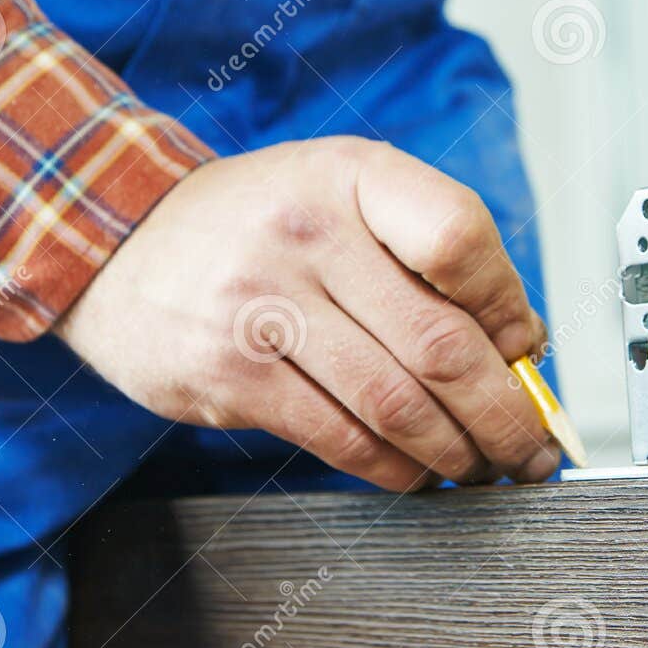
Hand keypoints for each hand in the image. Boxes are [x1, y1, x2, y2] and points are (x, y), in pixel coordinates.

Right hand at [56, 137, 559, 490]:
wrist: (117, 240)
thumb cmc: (254, 222)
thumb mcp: (340, 193)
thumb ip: (426, 249)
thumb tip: (519, 344)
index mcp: (350, 176)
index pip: (458, 235)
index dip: (508, 305)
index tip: (525, 350)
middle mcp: (306, 234)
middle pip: (439, 342)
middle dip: (504, 413)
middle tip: (530, 447)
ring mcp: (261, 306)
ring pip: (395, 404)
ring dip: (456, 453)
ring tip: (482, 467)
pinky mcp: (230, 375)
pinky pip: (339, 439)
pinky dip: (394, 469)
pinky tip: (415, 471)